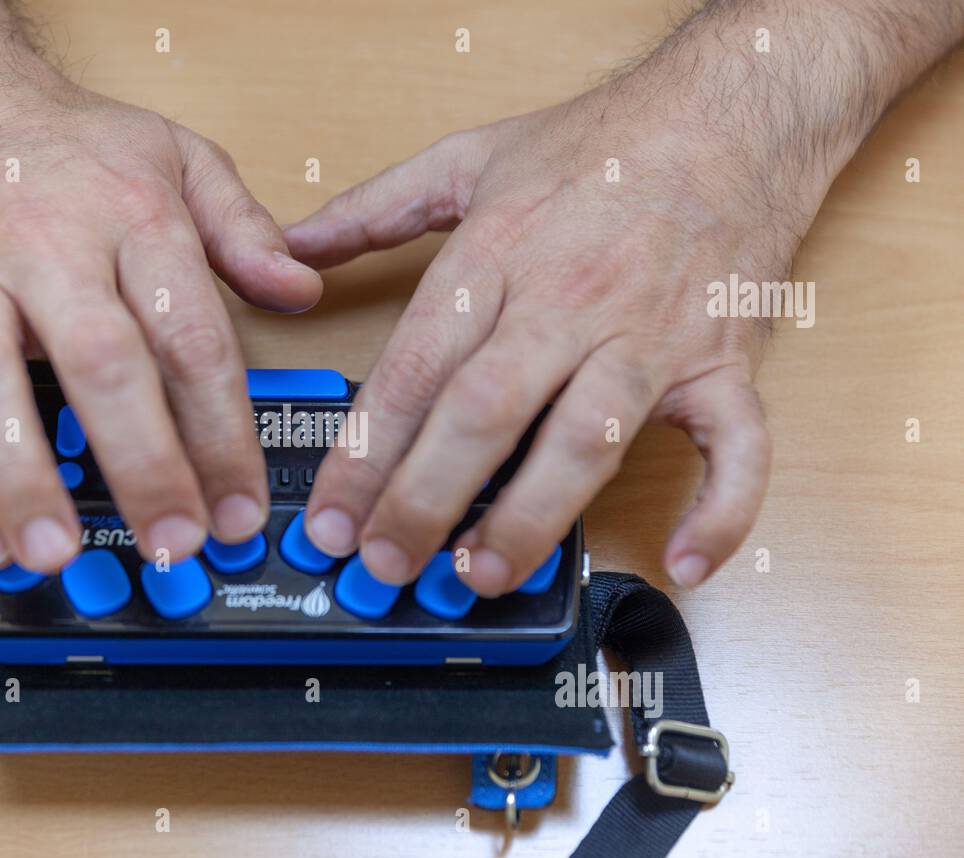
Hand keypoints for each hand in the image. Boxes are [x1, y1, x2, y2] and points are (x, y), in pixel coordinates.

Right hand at [0, 52, 321, 571]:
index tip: (242, 505)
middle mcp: (47, 249)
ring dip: (24, 478)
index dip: (222, 432)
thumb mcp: (177, 157)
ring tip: (60, 555)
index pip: (190, 336)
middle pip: (100, 363)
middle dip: (143, 462)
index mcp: (131, 216)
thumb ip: (244, 229)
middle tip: (176, 541)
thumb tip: (303, 290)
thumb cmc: (68, 145)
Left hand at [286, 81, 815, 593]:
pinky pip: (737, 446)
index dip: (365, 452)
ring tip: (480, 574)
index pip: (414, 369)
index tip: (330, 516)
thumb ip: (372, 209)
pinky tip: (682, 562)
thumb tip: (290, 245)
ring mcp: (652, 337)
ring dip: (531, 517)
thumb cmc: (598, 145)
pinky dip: (722, 509)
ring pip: (586, 439)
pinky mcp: (724, 363)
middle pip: (484, 413)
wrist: (731, 114)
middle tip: (382, 562)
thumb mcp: (467, 157)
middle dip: (424, 499)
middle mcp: (570, 300)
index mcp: (498, 255)